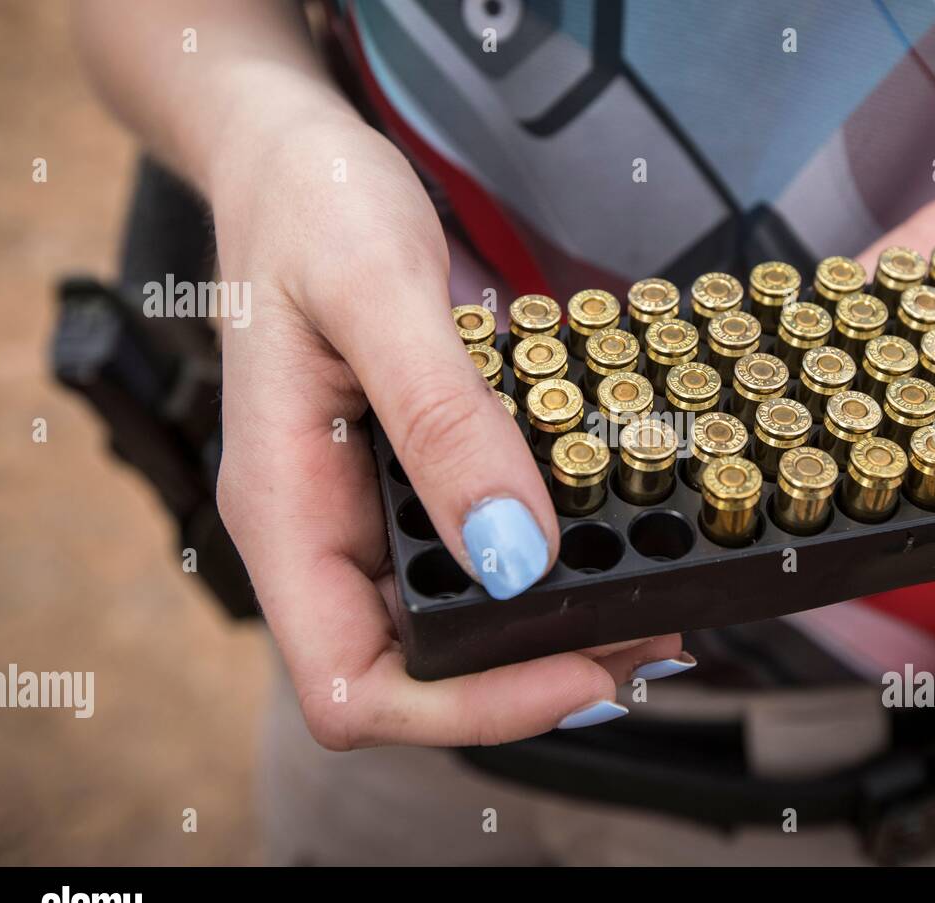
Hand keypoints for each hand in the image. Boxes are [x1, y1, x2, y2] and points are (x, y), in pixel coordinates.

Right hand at [209, 107, 685, 747]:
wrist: (293, 163)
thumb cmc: (310, 205)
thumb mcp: (376, 291)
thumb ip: (441, 422)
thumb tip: (513, 555)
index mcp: (284, 511)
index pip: (354, 687)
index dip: (468, 708)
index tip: (583, 669)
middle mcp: (319, 536)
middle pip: (413, 678)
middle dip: (532, 680)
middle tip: (649, 639)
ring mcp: (360, 517)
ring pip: (448, 632)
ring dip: (548, 637)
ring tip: (651, 607)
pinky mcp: (402, 488)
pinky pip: (468, 563)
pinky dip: (542, 574)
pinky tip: (608, 548)